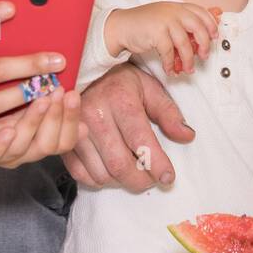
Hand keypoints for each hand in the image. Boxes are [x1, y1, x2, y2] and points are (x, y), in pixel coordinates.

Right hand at [60, 61, 194, 190]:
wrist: (83, 72)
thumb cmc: (120, 82)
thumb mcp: (149, 88)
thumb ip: (168, 113)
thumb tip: (187, 136)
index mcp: (120, 100)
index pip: (140, 141)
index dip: (157, 165)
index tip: (168, 177)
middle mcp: (95, 116)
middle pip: (119, 165)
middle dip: (141, 180)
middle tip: (152, 180)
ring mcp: (76, 131)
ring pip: (101, 173)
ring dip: (121, 181)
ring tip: (132, 172)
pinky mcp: (65, 142)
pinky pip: (81, 174)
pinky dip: (99, 179)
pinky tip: (110, 171)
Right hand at [106, 2, 219, 75]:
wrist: (121, 26)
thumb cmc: (145, 24)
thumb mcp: (166, 17)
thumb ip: (183, 23)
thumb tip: (204, 35)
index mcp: (178, 7)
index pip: (201, 13)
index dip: (211, 25)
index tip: (215, 37)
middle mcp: (173, 11)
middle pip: (198, 27)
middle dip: (204, 44)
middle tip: (204, 56)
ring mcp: (165, 21)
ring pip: (185, 43)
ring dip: (188, 60)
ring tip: (188, 69)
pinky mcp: (156, 33)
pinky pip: (169, 52)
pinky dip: (170, 64)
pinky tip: (170, 70)